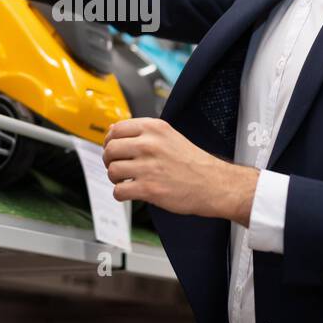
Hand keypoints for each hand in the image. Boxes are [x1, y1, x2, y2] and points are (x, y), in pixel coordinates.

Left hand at [102, 118, 258, 223]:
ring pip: (112, 170)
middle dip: (109, 160)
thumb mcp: (169, 136)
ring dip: (115, 178)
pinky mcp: (148, 188)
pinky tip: (130, 192)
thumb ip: (143, 134)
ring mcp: (148, 166)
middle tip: (118, 167)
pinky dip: (120, 194)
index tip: (113, 149)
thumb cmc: (193, 162)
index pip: (116, 129)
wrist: (213, 184)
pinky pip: (119, 191)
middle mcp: (149, 144)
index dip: (110, 141)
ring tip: (126, 180)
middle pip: (110, 149)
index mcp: (154, 128)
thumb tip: (113, 133)